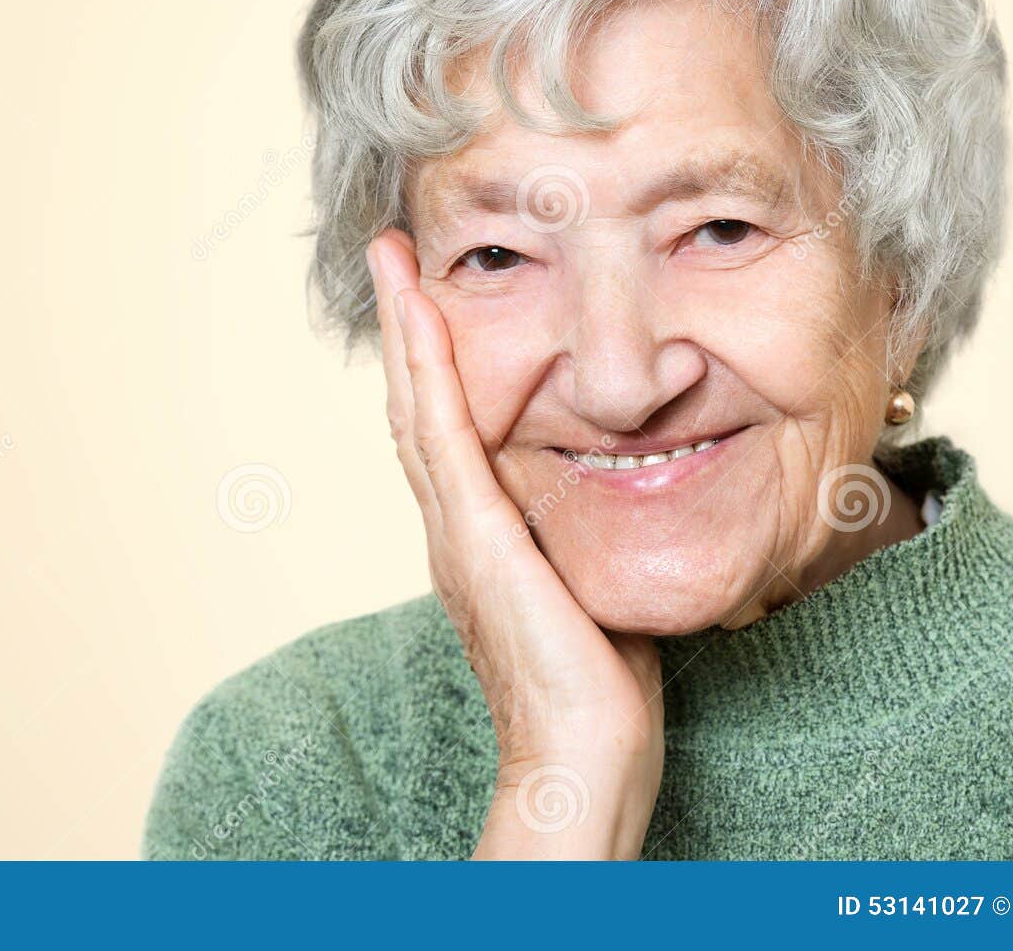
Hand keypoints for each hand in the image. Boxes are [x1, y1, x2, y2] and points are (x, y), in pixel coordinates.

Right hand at [365, 229, 664, 859]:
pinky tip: (424, 318)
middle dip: (405, 326)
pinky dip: (429, 374)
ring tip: (394, 262)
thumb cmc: (598, 686)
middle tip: (391, 252)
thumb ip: (588, 534)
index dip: (430, 359)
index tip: (427, 293)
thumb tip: (621, 490)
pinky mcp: (478, 542)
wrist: (581, 759)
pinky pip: (445, 440)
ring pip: (419, 409)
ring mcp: (457, 533)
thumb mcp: (593, 584)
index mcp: (478, 536)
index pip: (445, 427)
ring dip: (406, 330)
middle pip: (416, 405)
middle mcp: (453, 527)